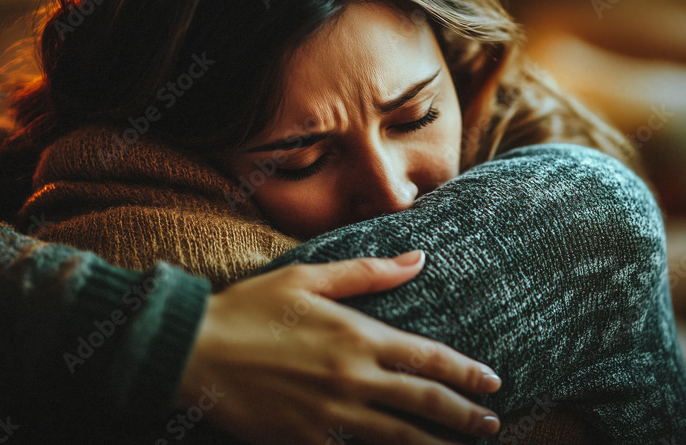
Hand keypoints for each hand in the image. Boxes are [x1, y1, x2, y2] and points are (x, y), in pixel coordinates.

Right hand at [176, 250, 502, 443]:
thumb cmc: (251, 308)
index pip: (429, 358)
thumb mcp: (309, 277)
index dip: (466, 373)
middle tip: (492, 425)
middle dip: (466, 417)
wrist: (193, 352)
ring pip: (400, 438)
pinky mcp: (306, 442)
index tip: (493, 383)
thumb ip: (369, 273)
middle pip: (425, 404)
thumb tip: (418, 259)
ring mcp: (331, 415)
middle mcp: (352, 378)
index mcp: (357, 336)